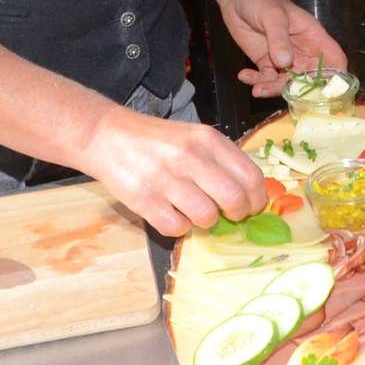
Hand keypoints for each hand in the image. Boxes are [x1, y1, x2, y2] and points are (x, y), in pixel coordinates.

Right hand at [78, 107, 265, 236]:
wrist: (108, 135)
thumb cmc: (157, 140)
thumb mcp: (195, 137)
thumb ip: (220, 159)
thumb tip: (248, 192)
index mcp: (208, 140)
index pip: (250, 175)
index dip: (257, 198)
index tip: (252, 206)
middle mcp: (190, 157)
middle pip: (233, 198)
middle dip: (237, 214)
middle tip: (229, 216)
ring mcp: (166, 179)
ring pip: (206, 217)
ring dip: (206, 222)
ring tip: (196, 212)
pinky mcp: (144, 199)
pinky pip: (176, 227)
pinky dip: (179, 228)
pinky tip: (174, 215)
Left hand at [217, 0, 347, 97]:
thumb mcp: (273, 16)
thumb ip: (279, 38)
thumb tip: (284, 61)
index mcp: (312, 36)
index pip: (333, 58)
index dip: (336, 75)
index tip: (329, 91)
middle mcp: (302, 51)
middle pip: (311, 77)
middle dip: (301, 90)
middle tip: (287, 97)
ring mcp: (283, 58)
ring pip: (287, 83)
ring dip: (273, 89)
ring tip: (258, 89)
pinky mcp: (266, 62)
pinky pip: (266, 79)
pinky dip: (257, 82)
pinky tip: (245, 75)